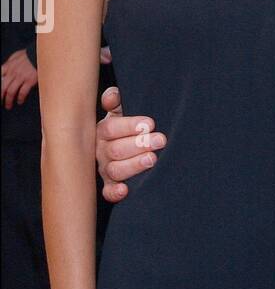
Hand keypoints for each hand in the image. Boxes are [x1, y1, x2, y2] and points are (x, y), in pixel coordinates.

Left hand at [1, 48, 37, 107]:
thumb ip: (9, 63)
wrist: (40, 54)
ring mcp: (21, 77)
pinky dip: (20, 98)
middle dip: (0, 96)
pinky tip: (20, 101)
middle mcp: (12, 72)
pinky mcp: (29, 81)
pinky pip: (22, 92)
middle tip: (1, 101)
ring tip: (8, 105)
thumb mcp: (16, 56)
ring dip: (8, 100)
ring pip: (10, 92)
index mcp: (8, 66)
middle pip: (2, 87)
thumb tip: (5, 68)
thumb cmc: (30, 55)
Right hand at [96, 85, 165, 202]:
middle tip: (160, 140)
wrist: (128, 144)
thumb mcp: (121, 111)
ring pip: (114, 170)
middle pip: (115, 150)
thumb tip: (112, 95)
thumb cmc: (127, 127)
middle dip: (139, 144)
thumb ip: (116, 101)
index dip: (129, 126)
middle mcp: (101, 151)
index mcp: (103, 131)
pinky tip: (125, 190)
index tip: (150, 123)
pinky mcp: (110, 186)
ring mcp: (105, 169)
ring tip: (152, 159)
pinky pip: (108, 192)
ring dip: (133, 165)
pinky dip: (114, 192)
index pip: (111, 128)